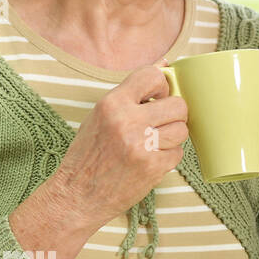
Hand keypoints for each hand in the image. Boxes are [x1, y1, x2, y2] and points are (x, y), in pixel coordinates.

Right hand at [50, 65, 189, 229]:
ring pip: (182, 130)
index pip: (153, 76)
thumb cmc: (89, 154)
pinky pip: (178, 153)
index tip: (158, 97)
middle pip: (179, 105)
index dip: (162, 86)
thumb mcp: (102, 115)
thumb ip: (132, 92)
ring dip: (172, 137)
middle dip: (173, 114)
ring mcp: (142, 145)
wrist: (76, 195)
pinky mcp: (153, 166)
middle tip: (160, 124)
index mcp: (112, 104)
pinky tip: (149, 160)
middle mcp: (127, 121)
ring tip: (152, 143)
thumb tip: (165, 63)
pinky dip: (168, 157)